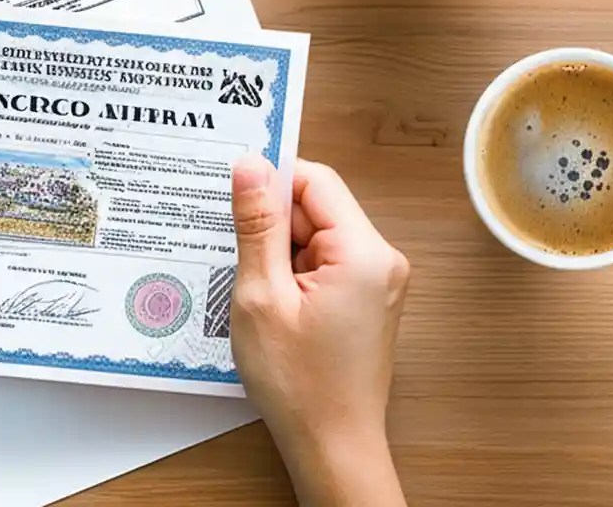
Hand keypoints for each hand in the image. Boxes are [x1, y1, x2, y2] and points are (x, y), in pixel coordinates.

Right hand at [230, 155, 409, 505]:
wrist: (332, 446)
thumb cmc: (298, 383)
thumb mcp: (261, 296)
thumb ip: (257, 225)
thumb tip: (250, 166)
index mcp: (364, 253)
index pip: (316, 181)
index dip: (271, 181)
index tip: (230, 195)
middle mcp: (382, 260)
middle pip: (316, 209)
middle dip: (270, 225)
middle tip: (231, 254)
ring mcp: (377, 282)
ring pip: (315, 238)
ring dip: (276, 253)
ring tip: (249, 289)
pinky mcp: (365, 300)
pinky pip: (322, 264)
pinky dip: (289, 274)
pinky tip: (265, 302)